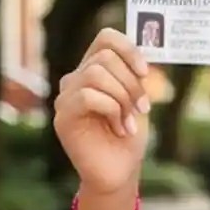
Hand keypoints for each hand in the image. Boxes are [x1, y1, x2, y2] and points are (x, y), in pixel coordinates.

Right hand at [54, 28, 152, 194]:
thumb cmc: (129, 134)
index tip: (145, 73)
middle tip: (142, 108)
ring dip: (123, 97)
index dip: (128, 48)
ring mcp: (66, 98)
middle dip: (131, 82)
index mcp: (94, 70)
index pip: (105, 38)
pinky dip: (112, 110)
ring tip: (130, 120)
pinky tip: (119, 129)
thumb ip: (135, 74)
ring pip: (97, 74)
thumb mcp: (138, 97)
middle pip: (105, 57)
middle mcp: (76, 79)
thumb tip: (145, 51)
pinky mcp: (63, 117)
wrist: (120, 171)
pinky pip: (88, 96)